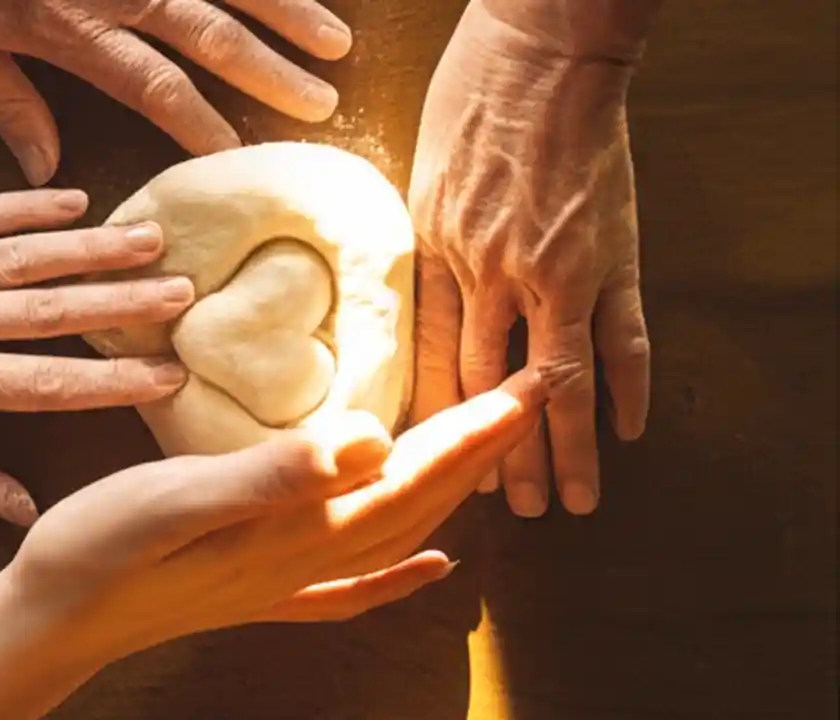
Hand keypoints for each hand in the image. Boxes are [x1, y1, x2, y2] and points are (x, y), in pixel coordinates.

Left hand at [0, 0, 351, 184]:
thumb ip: (7, 106)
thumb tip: (47, 174)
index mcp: (75, 30)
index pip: (158, 87)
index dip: (204, 126)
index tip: (241, 158)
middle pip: (211, 32)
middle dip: (271, 71)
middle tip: (322, 105)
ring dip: (287, 8)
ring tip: (336, 41)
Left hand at [0, 190, 194, 523]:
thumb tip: (19, 509)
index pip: (39, 382)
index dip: (109, 380)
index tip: (165, 375)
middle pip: (44, 308)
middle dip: (120, 300)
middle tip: (184, 292)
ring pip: (16, 255)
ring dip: (88, 246)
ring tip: (151, 237)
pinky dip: (21, 205)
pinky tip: (71, 200)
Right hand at [0, 367, 552, 719]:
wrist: (53, 620)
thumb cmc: (101, 550)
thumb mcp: (178, 497)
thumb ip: (275, 473)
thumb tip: (373, 438)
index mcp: (297, 530)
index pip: (412, 475)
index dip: (475, 432)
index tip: (528, 383)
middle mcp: (308, 561)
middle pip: (422, 503)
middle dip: (483, 451)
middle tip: (533, 396)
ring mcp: (286, 582)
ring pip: (399, 535)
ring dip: (454, 493)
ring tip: (494, 455)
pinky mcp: (260, 591)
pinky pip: (358, 585)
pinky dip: (406, 572)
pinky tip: (435, 565)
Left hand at [407, 0, 653, 516]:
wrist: (542, 49)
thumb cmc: (470, 100)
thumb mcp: (419, 178)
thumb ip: (421, 247)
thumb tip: (415, 299)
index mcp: (439, 259)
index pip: (432, 365)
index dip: (436, 425)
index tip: (433, 467)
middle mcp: (493, 277)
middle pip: (490, 388)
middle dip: (497, 456)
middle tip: (506, 509)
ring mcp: (558, 271)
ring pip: (559, 381)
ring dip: (566, 448)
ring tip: (569, 502)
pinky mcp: (613, 254)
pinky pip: (625, 335)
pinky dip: (628, 386)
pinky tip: (629, 431)